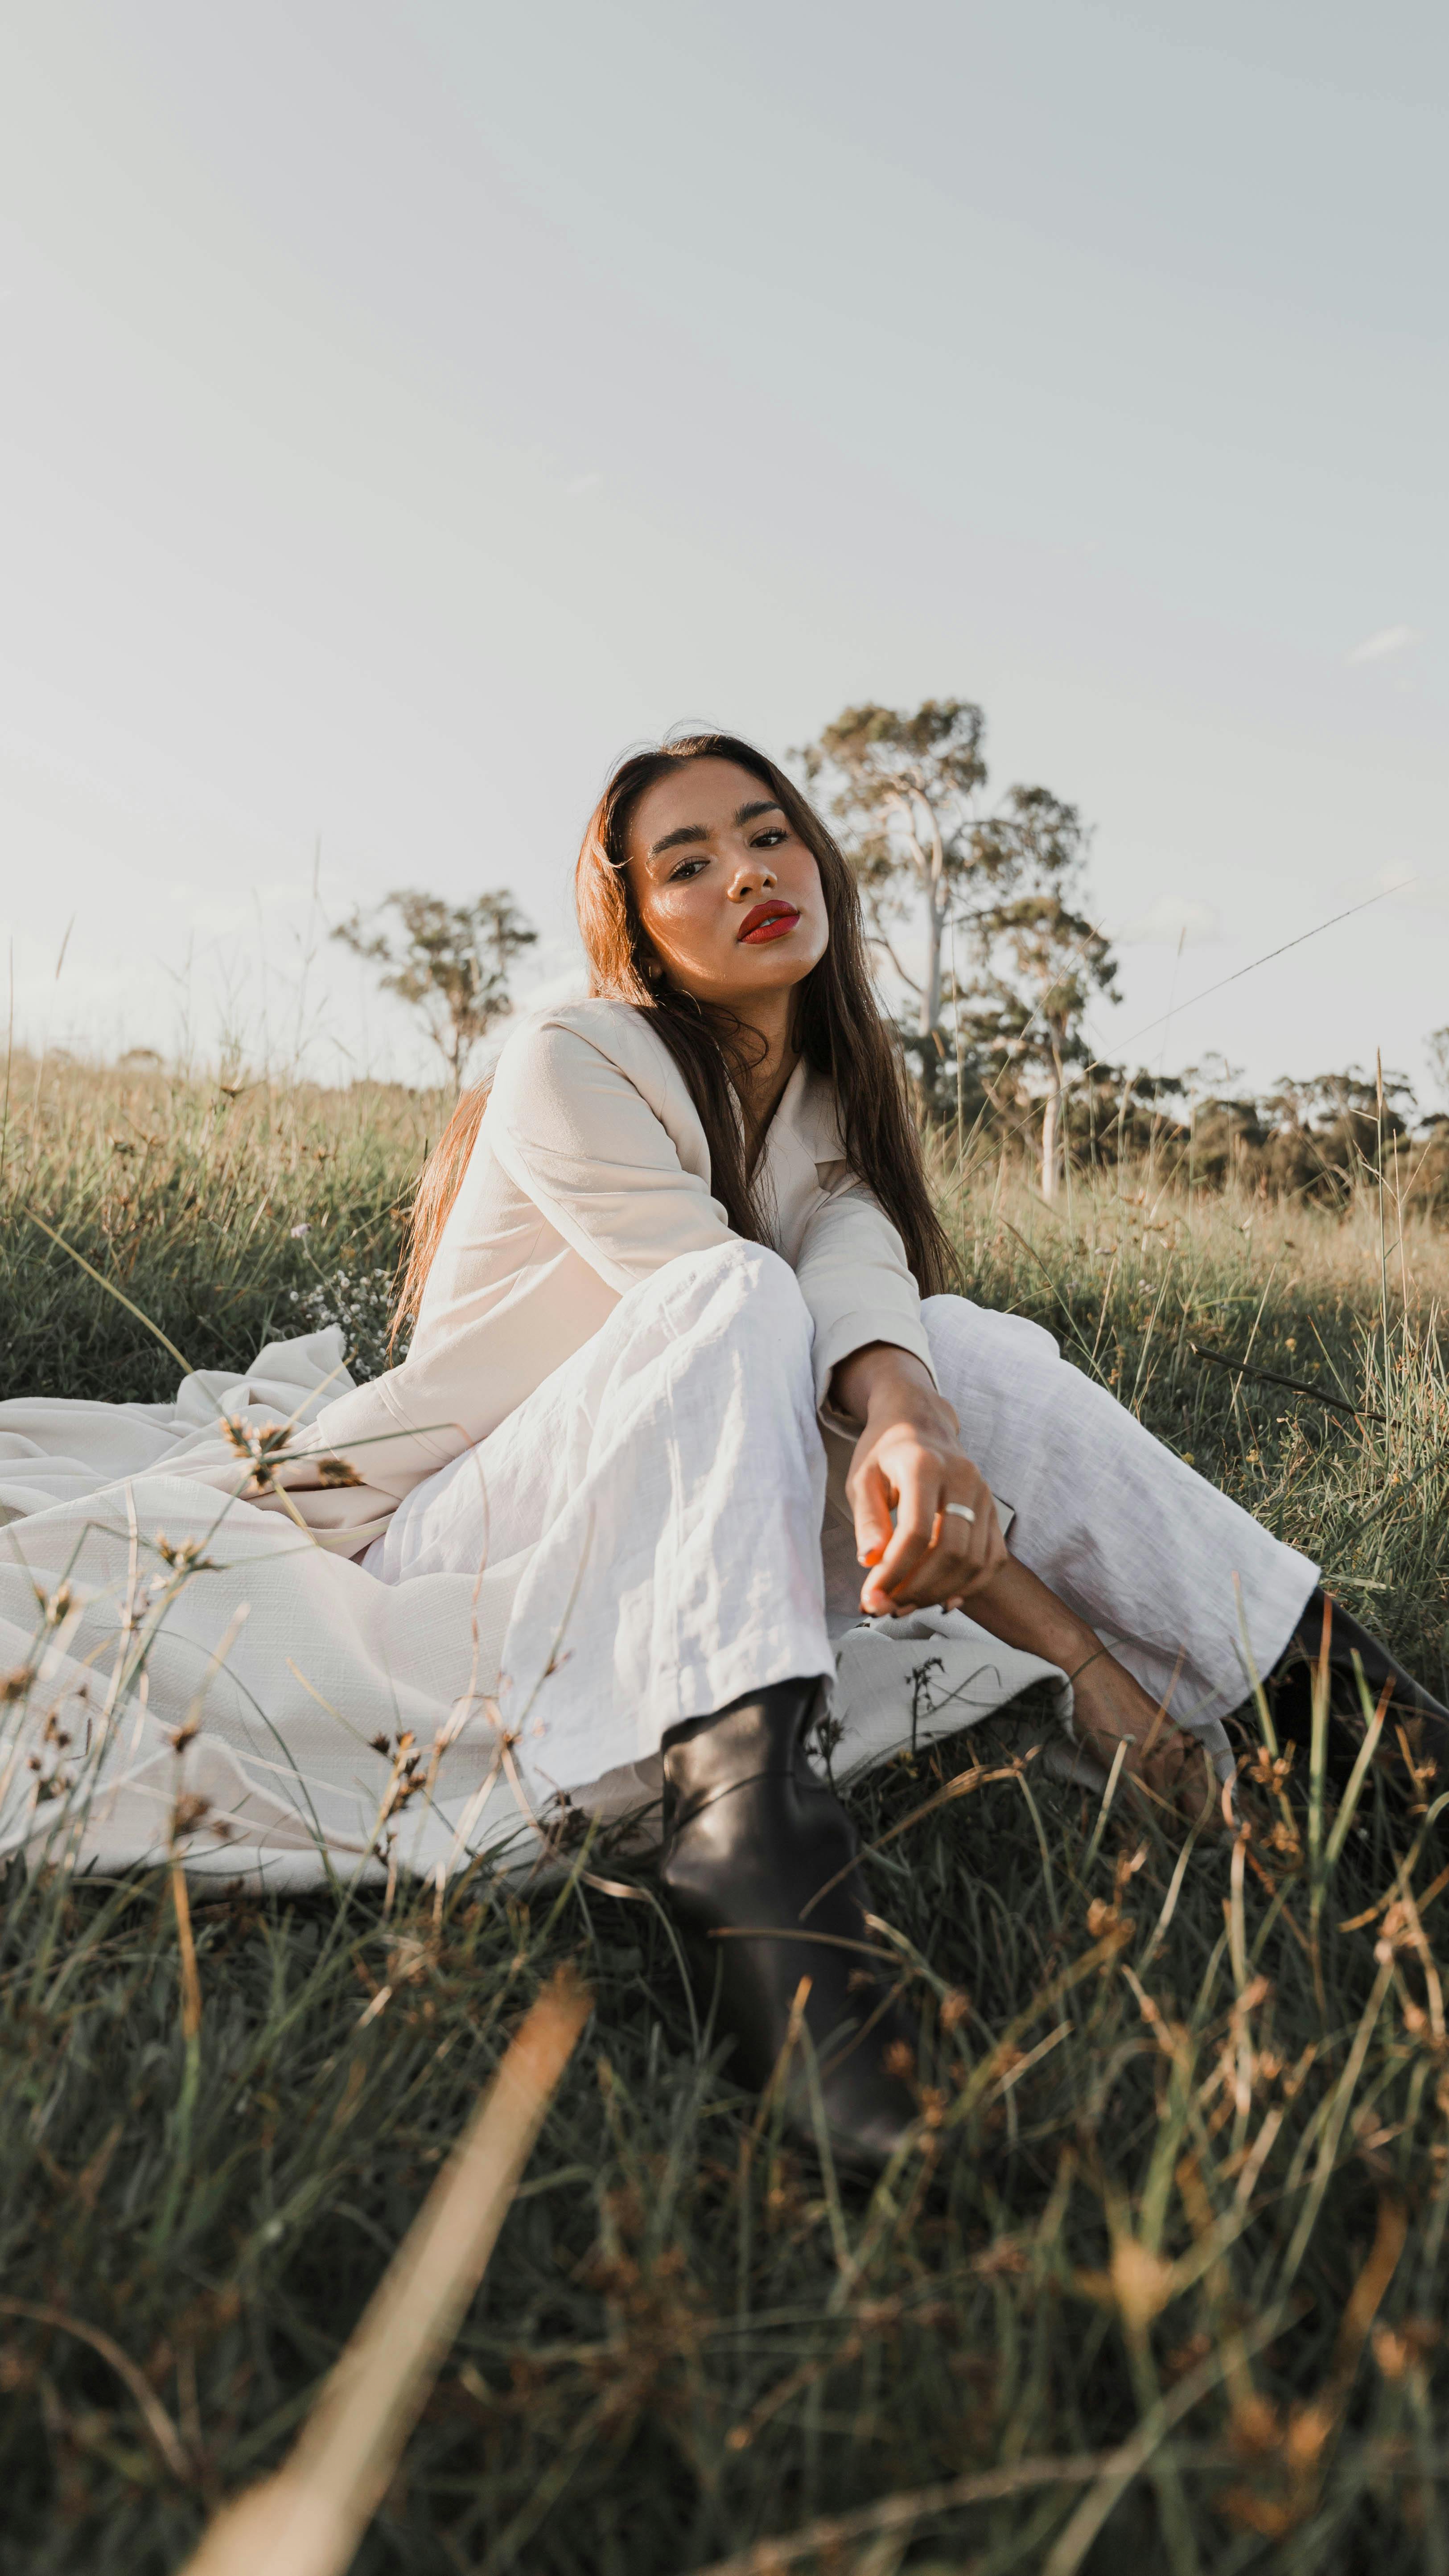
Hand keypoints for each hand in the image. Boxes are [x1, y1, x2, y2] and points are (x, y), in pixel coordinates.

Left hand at [832, 1344, 1009, 1616]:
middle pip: (951, 1550)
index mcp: (925, 1466)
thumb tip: (871, 1561)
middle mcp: (962, 1478)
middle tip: (887, 1608)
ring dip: (940, 1592)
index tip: (871, 1596)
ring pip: (975, 1560)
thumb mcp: (861, 1479)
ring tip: (907, 1605)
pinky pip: (993, 1559)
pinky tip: (942, 1599)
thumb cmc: (884, 1454)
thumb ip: (868, 1519)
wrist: (920, 1422)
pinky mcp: (994, 1509)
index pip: (916, 1532)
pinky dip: (970, 1586)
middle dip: (917, 1588)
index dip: (894, 1571)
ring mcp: (984, 1494)